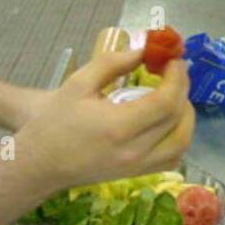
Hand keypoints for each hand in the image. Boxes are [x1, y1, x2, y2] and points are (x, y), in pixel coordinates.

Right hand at [14, 49, 194, 193]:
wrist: (38, 164)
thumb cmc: (54, 122)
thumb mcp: (78, 83)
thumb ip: (113, 63)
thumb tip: (143, 50)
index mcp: (119, 127)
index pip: (166, 101)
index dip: (176, 77)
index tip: (173, 59)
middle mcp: (134, 151)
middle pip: (177, 118)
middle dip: (183, 89)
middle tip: (175, 71)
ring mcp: (137, 167)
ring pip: (182, 142)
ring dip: (186, 115)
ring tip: (174, 94)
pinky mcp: (136, 175)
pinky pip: (172, 158)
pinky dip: (179, 137)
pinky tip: (169, 121)